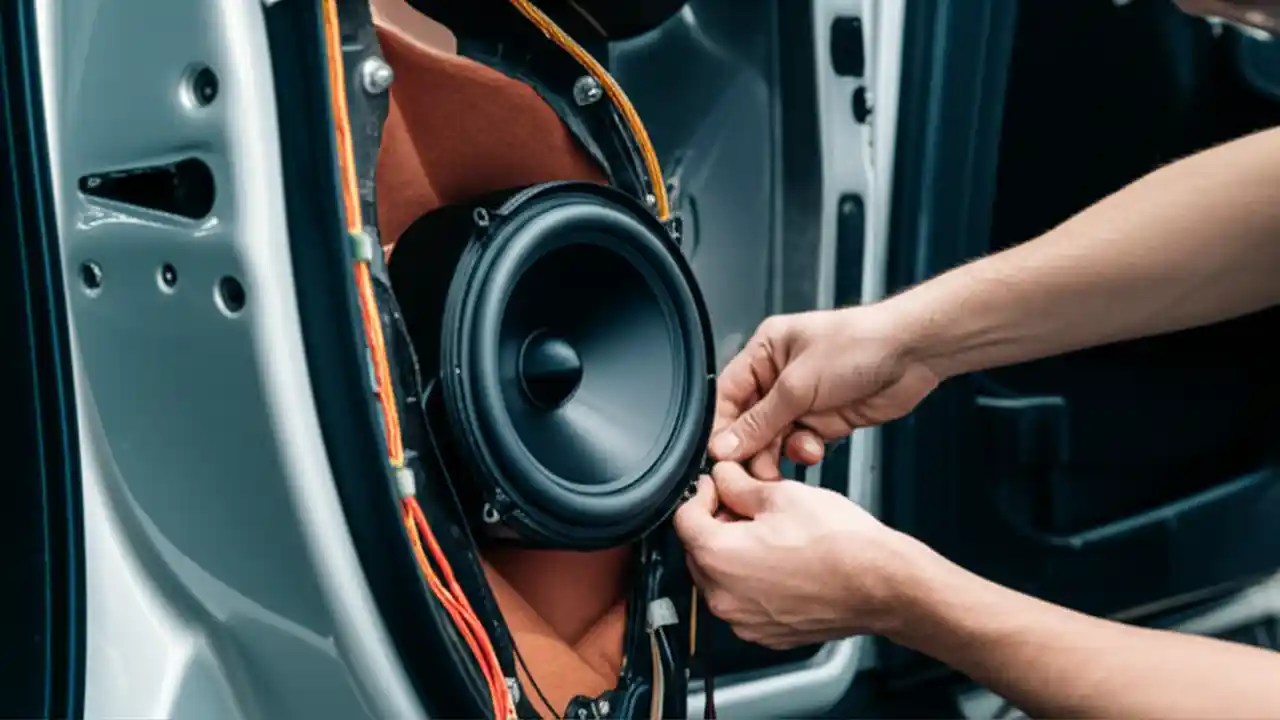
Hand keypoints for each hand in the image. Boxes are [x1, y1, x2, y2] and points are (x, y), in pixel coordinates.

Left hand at [674, 462, 923, 649]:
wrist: (883, 585)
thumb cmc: (840, 544)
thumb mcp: (782, 495)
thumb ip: (739, 485)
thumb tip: (723, 477)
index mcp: (719, 557)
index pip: (684, 519)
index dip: (702, 494)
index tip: (718, 485)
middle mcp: (724, 597)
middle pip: (699, 552)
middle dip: (716, 525)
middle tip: (745, 505)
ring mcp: (744, 621)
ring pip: (721, 578)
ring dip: (734, 554)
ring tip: (770, 533)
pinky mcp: (766, 634)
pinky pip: (744, 602)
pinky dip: (753, 581)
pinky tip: (782, 561)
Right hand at [710, 306, 940, 479]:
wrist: (912, 354)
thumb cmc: (859, 345)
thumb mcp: (797, 385)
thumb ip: (759, 421)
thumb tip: (725, 445)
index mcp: (766, 351)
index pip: (729, 395)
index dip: (723, 427)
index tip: (720, 455)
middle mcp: (781, 375)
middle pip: (751, 422)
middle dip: (753, 447)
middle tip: (754, 470)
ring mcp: (805, 398)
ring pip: (775, 438)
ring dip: (779, 452)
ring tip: (787, 459)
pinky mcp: (826, 418)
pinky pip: (801, 444)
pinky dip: (804, 451)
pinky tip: (814, 448)